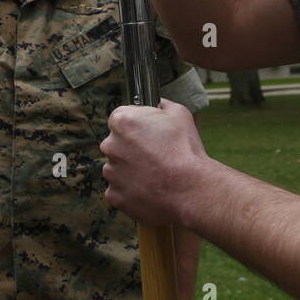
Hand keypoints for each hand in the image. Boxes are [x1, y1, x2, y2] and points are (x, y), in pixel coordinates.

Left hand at [100, 98, 207, 226]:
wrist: (189, 189)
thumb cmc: (185, 150)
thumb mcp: (180, 114)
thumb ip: (163, 105)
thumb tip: (160, 103)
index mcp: (122, 122)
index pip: (120, 117)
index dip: (136, 124)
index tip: (148, 133)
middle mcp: (110, 146)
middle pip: (117, 144)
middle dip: (131, 148)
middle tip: (154, 155)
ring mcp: (111, 173)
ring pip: (117, 168)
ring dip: (131, 170)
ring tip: (155, 175)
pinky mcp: (114, 196)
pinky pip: (120, 191)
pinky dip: (131, 191)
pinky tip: (150, 190)